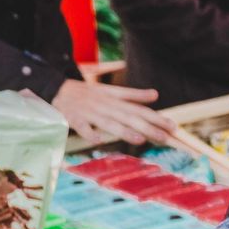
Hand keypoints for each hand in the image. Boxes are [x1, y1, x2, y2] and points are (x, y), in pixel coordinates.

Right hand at [51, 79, 176, 145]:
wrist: (55, 88)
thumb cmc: (85, 92)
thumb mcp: (109, 91)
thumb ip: (132, 94)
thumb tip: (155, 95)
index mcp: (113, 99)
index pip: (138, 109)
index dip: (156, 117)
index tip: (173, 127)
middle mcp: (104, 105)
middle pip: (128, 117)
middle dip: (147, 127)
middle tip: (165, 137)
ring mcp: (88, 112)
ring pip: (108, 122)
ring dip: (123, 130)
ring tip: (139, 139)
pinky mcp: (73, 118)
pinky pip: (81, 127)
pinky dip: (89, 133)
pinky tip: (98, 141)